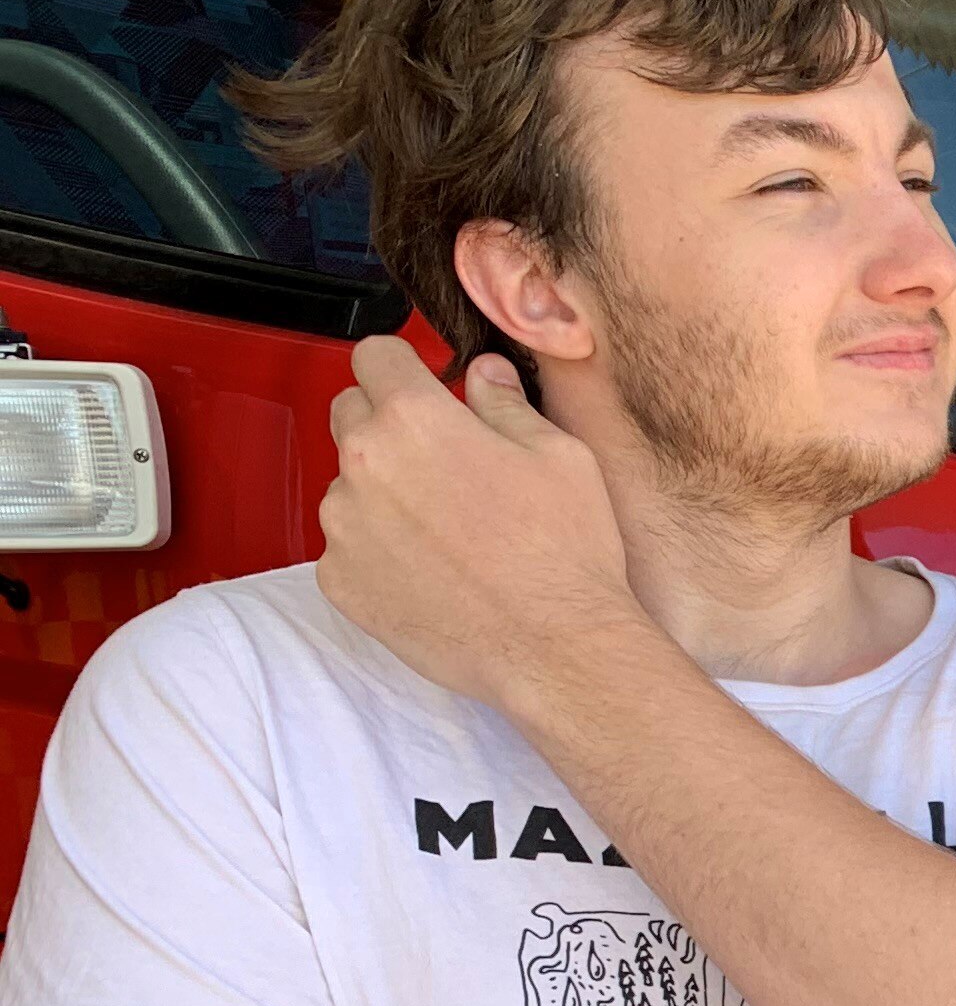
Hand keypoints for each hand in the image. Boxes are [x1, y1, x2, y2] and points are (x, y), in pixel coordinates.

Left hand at [317, 341, 645, 710]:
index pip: (374, 356)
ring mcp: (343, 527)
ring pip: (350, 485)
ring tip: (447, 530)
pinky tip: (434, 571)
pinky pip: (349, 546)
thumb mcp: (561, 457)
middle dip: (390, 423)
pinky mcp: (339, 581)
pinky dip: (380, 550)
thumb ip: (506, 405)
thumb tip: (484, 374)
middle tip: (445, 462)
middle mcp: (364, 465)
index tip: (424, 385)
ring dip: (384, 492)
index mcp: (415, 420)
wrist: (555, 649)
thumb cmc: (565, 551)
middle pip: (350, 413)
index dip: (404, 367)